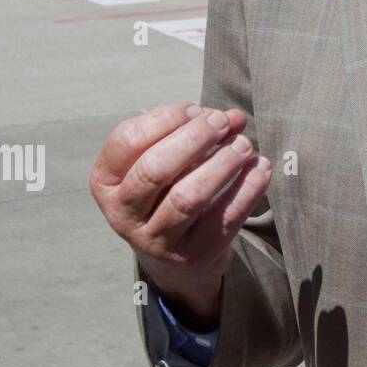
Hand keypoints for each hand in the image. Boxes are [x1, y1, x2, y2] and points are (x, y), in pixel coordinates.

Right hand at [89, 103, 271, 327]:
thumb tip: (232, 117)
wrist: (177, 256)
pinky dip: (247, 189)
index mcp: (106, 182)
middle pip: (154, 169)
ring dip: (221, 164)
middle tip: (224, 122)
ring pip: (187, 198)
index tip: (197, 110)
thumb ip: (191, 132)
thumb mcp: (166, 160)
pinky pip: (222, 219)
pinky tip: (260, 167)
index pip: (127, 140)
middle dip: (194, 139)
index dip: (166, 118)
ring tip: (244, 145)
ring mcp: (155, 239)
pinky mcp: (192, 255)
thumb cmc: (168, 190)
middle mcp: (123, 213)